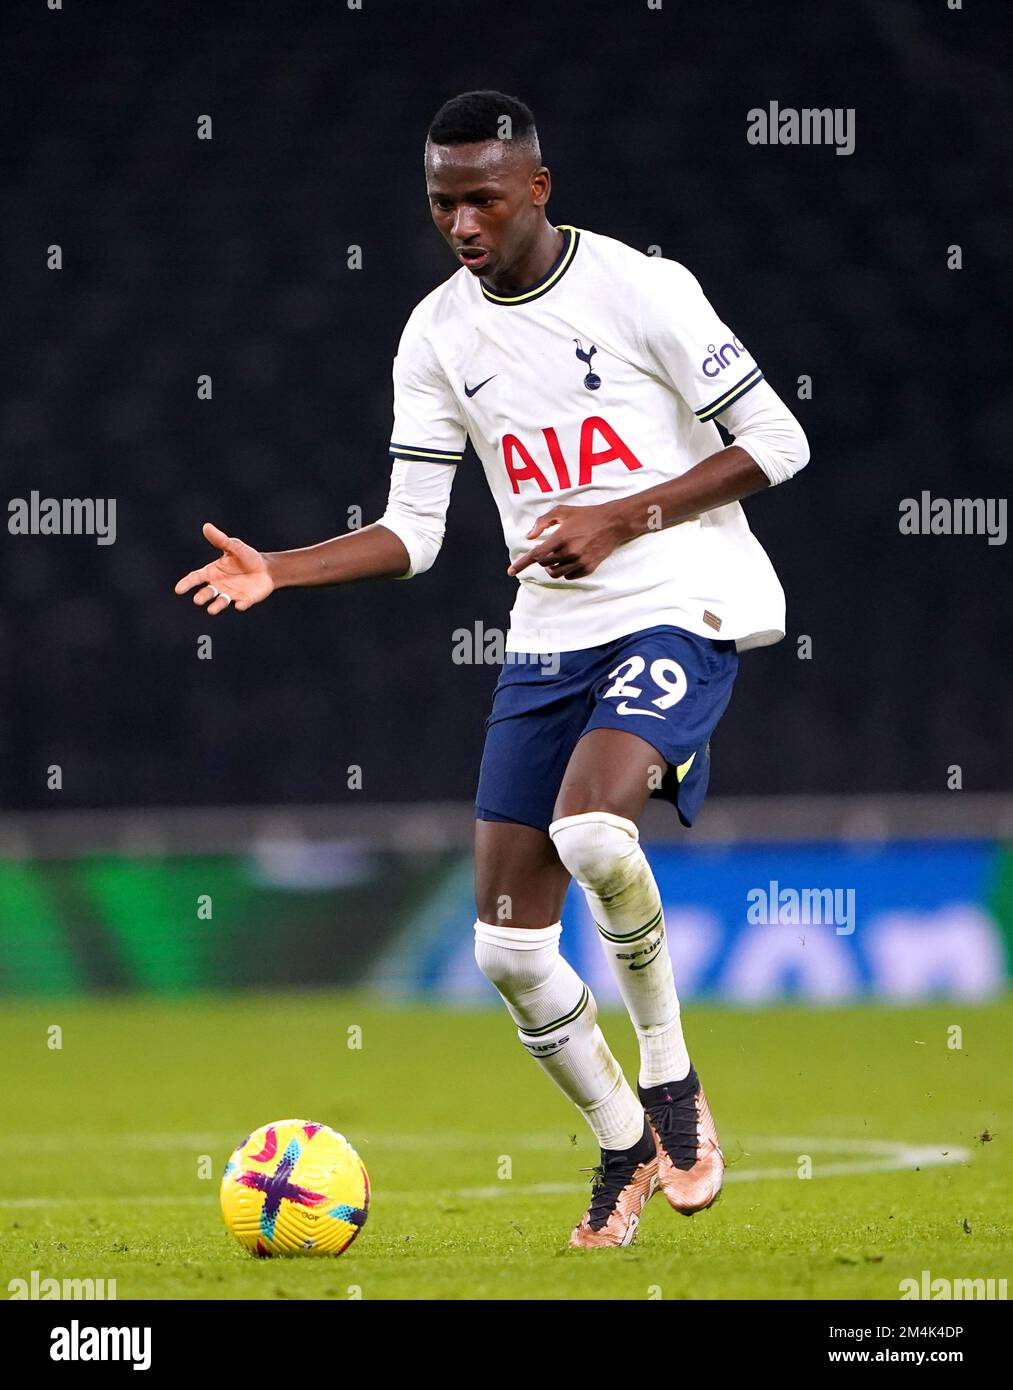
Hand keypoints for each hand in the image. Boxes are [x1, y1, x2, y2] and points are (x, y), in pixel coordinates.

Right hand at [174, 522, 274, 614]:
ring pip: (220, 602)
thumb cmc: (246, 557)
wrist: (266, 569)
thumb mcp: (234, 547)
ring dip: (216, 606)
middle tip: (197, 600)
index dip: (187, 584)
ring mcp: (231, 595)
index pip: (196, 578)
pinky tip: (239, 605)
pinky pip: (241, 604)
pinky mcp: (244, 600)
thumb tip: (206, 526)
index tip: (178, 590)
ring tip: (211, 610)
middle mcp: (218, 586)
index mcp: (212, 572)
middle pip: (207, 592)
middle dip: (202, 596)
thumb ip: (220, 540)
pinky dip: (240, 605)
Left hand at [507, 503, 628, 579]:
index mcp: (561, 538)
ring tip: (557, 557)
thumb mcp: (562, 511)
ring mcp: (580, 562)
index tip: (510, 572)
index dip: (521, 564)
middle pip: (544, 564)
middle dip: (543, 559)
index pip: (536, 555)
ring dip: (552, 567)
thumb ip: (542, 522)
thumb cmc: (586, 515)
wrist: (613, 523)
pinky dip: (565, 571)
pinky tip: (570, 560)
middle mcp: (569, 552)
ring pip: (555, 574)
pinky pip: (569, 577)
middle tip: (550, 549)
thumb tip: (529, 537)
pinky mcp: (588, 568)